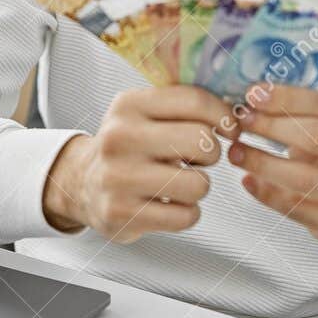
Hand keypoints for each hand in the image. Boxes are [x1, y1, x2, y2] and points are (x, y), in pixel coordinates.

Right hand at [43, 86, 228, 242]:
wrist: (81, 184)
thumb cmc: (126, 148)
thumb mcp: (142, 113)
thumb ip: (181, 105)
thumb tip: (236, 109)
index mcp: (129, 105)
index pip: (194, 101)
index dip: (223, 117)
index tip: (229, 129)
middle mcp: (120, 138)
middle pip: (202, 142)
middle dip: (211, 154)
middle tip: (198, 159)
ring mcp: (118, 178)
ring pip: (198, 184)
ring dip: (199, 186)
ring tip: (180, 183)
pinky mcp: (122, 214)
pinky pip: (186, 216)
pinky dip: (187, 213)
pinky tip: (171, 204)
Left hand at [224, 83, 317, 267]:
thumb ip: (306, 114)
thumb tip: (255, 100)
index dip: (286, 98)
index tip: (253, 94)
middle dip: (273, 126)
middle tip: (241, 122)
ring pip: (307, 178)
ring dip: (263, 162)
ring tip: (236, 152)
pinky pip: (299, 209)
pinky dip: (268, 193)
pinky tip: (249, 180)